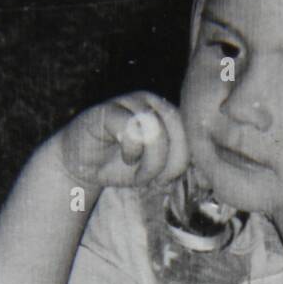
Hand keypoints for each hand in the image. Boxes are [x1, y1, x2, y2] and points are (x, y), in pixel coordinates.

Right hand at [55, 92, 188, 188]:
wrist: (81, 165)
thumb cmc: (120, 166)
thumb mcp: (156, 169)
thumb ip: (177, 162)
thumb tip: (200, 169)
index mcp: (167, 113)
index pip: (190, 132)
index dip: (182, 160)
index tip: (166, 180)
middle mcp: (151, 102)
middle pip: (177, 128)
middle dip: (170, 163)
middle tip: (155, 181)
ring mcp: (129, 103)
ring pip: (156, 129)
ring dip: (151, 162)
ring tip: (139, 176)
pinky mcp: (107, 110)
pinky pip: (131, 129)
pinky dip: (132, 151)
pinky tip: (126, 159)